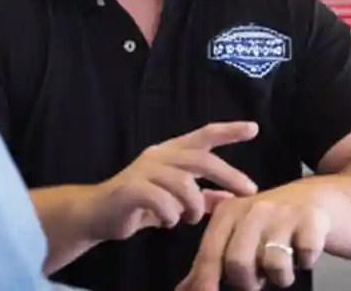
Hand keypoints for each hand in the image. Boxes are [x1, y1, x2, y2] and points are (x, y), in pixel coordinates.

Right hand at [81, 121, 259, 242]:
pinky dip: (171, 216)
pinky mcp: (131, 189)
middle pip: (200, 158)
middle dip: (228, 174)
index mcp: (170, 153)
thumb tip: (231, 198)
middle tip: (248, 190)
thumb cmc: (139, 204)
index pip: (202, 136)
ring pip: (183, 183)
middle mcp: (159, 156)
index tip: (254, 128)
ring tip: (191, 218)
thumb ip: (202, 197)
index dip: (228, 131)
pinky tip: (168, 222)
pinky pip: (162, 202)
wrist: (96, 213)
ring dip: (194, 205)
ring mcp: (143, 171)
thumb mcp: (175, 199)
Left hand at [176, 179, 347, 289]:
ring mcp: (283, 212)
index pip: (209, 254)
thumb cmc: (271, 225)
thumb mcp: (237, 236)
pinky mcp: (312, 219)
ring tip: (282, 263)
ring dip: (280, 276)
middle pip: (238, 264)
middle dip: (248, 282)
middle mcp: (253, 208)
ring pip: (272, 264)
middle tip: (259, 277)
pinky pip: (304, 257)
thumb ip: (209, 264)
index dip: (206, 282)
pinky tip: (304, 251)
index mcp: (228, 212)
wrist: (321, 199)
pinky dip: (306, 261)